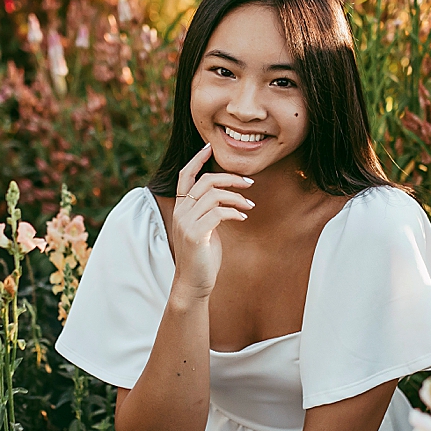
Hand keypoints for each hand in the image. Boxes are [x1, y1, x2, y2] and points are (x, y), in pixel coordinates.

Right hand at [171, 143, 253, 298]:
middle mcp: (180, 212)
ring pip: (214, 195)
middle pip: (205, 181)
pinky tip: (242, 218)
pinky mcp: (196, 234)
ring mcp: (186, 223)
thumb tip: (227, 197)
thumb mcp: (206, 228)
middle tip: (249, 183)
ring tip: (249, 206)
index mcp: (181, 208)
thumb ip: (210, 211)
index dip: (197, 160)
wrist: (194, 283)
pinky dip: (234, 212)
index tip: (209, 147)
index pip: (185, 176)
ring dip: (237, 198)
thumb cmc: (203, 257)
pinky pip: (219, 213)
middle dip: (230, 178)